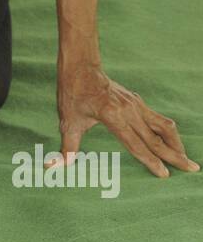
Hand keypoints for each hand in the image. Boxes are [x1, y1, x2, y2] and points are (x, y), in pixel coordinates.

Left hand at [56, 61, 198, 178]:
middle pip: (157, 138)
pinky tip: (171, 142)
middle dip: (175, 155)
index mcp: (113, 117)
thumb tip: (52, 166)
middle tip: (191, 168)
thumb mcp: (67, 121)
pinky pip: (158, 118)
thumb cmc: (72, 94)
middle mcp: (129, 111)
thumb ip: (66, 147)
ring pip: (164, 125)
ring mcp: (136, 105)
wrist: (81, 67)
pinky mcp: (137, 101)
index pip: (137, 145)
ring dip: (176, 142)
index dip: (152, 161)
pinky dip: (168, 132)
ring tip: (185, 158)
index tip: (165, 174)